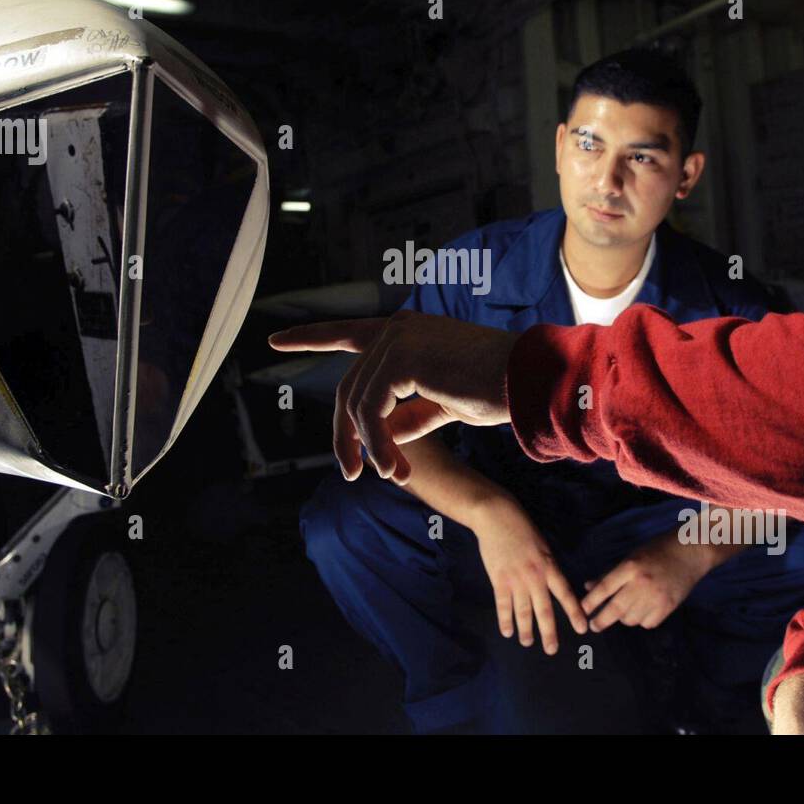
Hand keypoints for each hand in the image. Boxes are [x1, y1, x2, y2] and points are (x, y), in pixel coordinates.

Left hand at [268, 310, 518, 484]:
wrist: (528, 383)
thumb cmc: (497, 392)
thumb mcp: (444, 404)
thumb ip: (410, 413)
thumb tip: (381, 436)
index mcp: (408, 331)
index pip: (350, 332)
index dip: (313, 337)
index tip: (276, 340)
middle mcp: (398, 328)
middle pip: (349, 387)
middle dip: (343, 433)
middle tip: (349, 473)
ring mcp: (397, 339)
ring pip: (357, 404)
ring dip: (369, 448)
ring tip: (390, 475)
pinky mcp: (399, 359)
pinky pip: (371, 412)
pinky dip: (377, 445)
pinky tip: (393, 466)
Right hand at [468, 495, 587, 654]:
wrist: (497, 518)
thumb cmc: (521, 528)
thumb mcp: (542, 545)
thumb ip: (547, 565)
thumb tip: (552, 584)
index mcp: (549, 566)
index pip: (565, 595)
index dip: (574, 613)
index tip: (582, 629)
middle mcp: (535, 577)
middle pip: (544, 610)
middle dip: (549, 632)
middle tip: (552, 650)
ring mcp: (516, 580)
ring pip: (523, 612)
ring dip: (526, 630)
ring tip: (528, 643)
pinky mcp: (499, 580)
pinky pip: (503, 605)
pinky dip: (505, 620)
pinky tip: (507, 631)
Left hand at [581, 531, 714, 631]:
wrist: (690, 552)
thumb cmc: (656, 551)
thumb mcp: (631, 557)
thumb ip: (610, 574)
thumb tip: (588, 587)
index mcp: (630, 567)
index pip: (605, 588)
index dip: (591, 601)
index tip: (583, 610)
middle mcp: (642, 583)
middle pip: (615, 609)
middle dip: (601, 621)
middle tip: (594, 626)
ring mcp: (656, 597)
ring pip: (631, 619)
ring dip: (624, 618)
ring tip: (626, 609)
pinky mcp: (668, 607)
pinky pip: (647, 623)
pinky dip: (642, 620)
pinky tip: (643, 610)